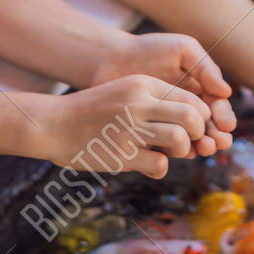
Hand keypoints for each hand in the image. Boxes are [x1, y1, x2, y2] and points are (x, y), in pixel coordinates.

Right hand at [36, 74, 212, 176]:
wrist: (53, 123)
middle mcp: (138, 103)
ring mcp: (129, 129)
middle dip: (198, 133)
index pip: (190, 97)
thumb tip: (194, 118)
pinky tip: (149, 165)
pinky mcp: (120, 154)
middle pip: (192, 116)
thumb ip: (155, 100)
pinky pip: (159, 164)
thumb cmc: (93, 110)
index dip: (201, 116)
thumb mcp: (125, 91)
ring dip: (182, 151)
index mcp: (142, 84)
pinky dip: (160, 168)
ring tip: (169, 153)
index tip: (195, 128)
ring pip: (179, 139)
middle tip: (188, 142)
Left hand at [91, 33, 235, 155]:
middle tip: (218, 142)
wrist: (111, 60)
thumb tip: (226, 92)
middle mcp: (186, 106)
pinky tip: (185, 152)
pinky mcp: (151, 130)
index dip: (224, 116)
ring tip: (204, 148)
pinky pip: (168, 144)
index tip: (226, 125)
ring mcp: (168, 120)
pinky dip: (178, 150)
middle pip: (208, 126)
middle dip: (216, 135)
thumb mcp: (183, 50)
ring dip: (201, 145)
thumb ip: (205, 68)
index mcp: (199, 88)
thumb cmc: (149, 50)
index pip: (217, 106)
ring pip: (190, 137)